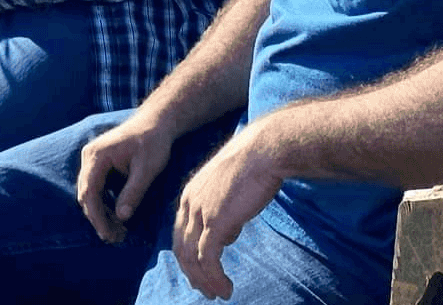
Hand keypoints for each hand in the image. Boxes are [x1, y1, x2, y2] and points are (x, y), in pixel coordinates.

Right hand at [76, 111, 178, 243]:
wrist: (156, 122)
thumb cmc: (153, 142)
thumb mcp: (147, 169)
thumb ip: (133, 192)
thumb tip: (122, 218)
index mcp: (96, 156)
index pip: (89, 192)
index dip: (97, 216)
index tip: (109, 235)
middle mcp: (89, 157)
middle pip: (86, 194)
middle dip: (98, 218)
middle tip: (115, 238)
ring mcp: (92, 159)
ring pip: (90, 192)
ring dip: (101, 212)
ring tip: (118, 231)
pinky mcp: (99, 163)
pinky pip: (96, 187)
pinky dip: (104, 203)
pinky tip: (117, 216)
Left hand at [172, 122, 285, 299]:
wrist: (263, 151)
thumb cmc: (253, 166)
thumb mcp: (230, 189)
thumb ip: (223, 210)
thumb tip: (228, 234)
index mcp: (190, 194)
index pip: (180, 232)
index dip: (187, 255)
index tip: (199, 272)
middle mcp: (189, 204)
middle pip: (181, 247)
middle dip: (192, 272)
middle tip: (205, 290)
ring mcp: (200, 213)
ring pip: (192, 257)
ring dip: (204, 281)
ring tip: (218, 294)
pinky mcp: (215, 222)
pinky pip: (208, 259)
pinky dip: (214, 278)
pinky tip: (226, 288)